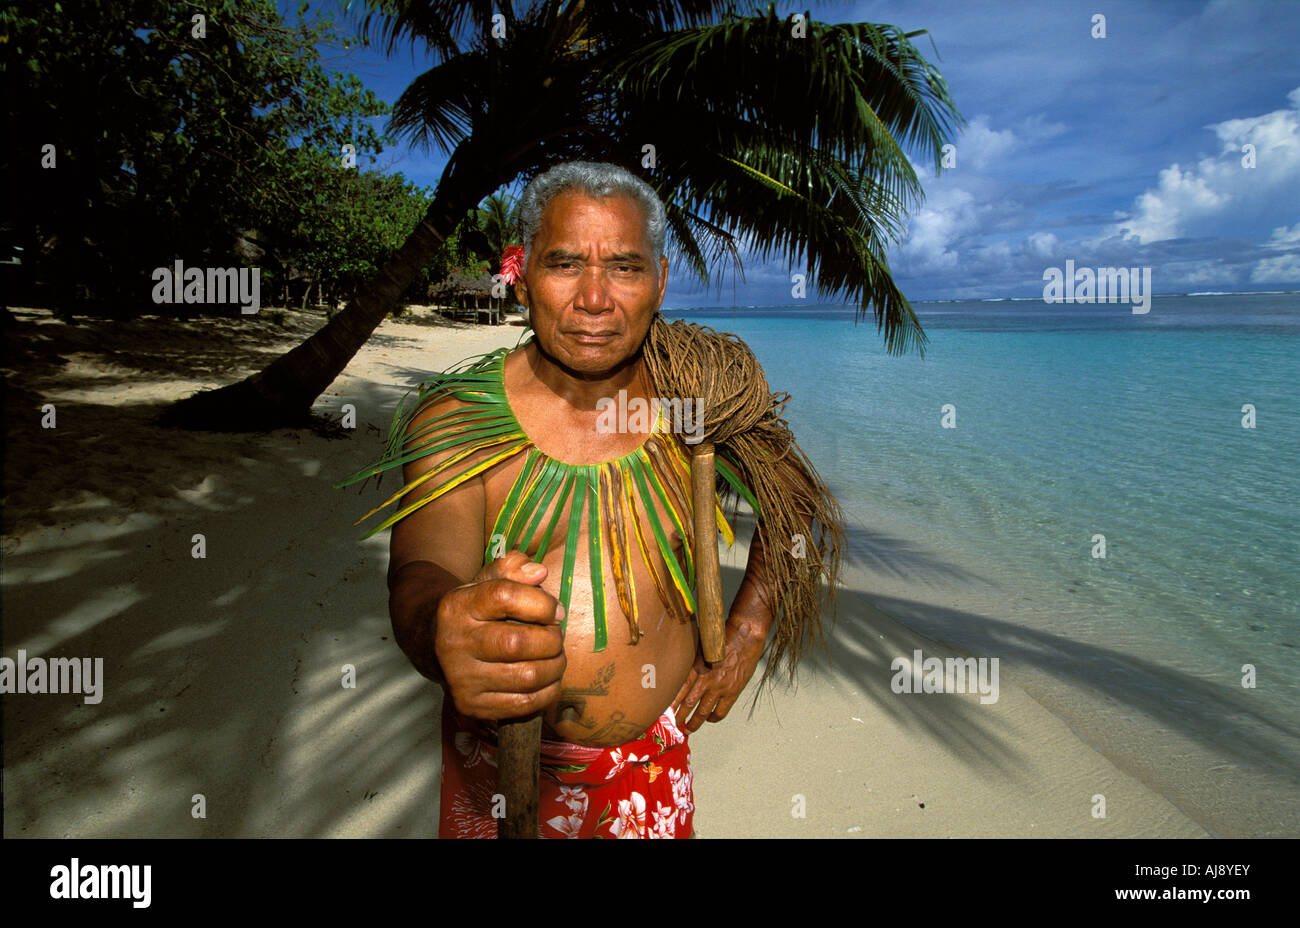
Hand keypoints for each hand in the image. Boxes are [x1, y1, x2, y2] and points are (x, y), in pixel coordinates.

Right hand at [435, 550, 566, 719]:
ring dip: (555, 666)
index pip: (506, 597)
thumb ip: (514, 567)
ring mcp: (461, 678)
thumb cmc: (474, 609)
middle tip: (556, 636)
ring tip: (555, 656)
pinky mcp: (471, 705)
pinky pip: (524, 704)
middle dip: (552, 639)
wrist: (435, 646)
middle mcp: (454, 642)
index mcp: (457, 606)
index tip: (556, 612)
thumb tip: (539, 573)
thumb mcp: (487, 579)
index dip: (542, 603)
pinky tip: (548, 678)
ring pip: (527, 676)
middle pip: (518, 642)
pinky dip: (548, 691)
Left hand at [670, 620, 766, 732]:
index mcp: (696, 667)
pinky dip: (713, 718)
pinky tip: (709, 719)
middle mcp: (706, 679)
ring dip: (693, 723)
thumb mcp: (701, 647)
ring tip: (687, 730)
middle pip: (688, 704)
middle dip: (678, 717)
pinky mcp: (732, 692)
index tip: (664, 711)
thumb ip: (691, 662)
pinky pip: (720, 712)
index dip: (671, 703)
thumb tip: (679, 671)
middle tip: (672, 725)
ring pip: (702, 712)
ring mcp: (720, 688)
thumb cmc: (722, 638)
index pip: (679, 690)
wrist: (745, 637)